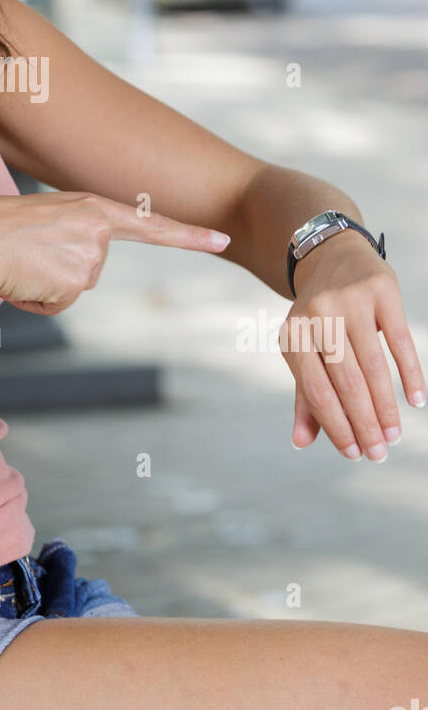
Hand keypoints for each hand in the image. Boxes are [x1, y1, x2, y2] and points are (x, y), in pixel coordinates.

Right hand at [0, 190, 230, 317]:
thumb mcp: (44, 216)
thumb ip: (72, 230)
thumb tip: (74, 270)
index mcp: (92, 205)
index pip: (151, 224)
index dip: (190, 235)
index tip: (223, 241)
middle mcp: (98, 229)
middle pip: (92, 266)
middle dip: (61, 268)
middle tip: (28, 251)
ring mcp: (89, 257)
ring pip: (75, 287)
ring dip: (47, 284)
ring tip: (21, 264)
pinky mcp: (75, 283)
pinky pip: (59, 304)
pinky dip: (38, 301)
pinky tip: (22, 280)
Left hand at [280, 230, 424, 460]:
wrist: (332, 255)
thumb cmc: (319, 316)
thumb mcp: (303, 348)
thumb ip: (304, 395)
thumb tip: (301, 442)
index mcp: (293, 334)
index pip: (315, 391)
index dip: (336, 426)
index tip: (355, 454)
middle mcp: (318, 315)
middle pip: (345, 382)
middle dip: (364, 424)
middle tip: (380, 454)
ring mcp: (350, 300)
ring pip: (373, 366)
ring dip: (386, 406)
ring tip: (395, 435)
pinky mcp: (381, 290)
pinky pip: (400, 341)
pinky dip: (411, 374)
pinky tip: (417, 400)